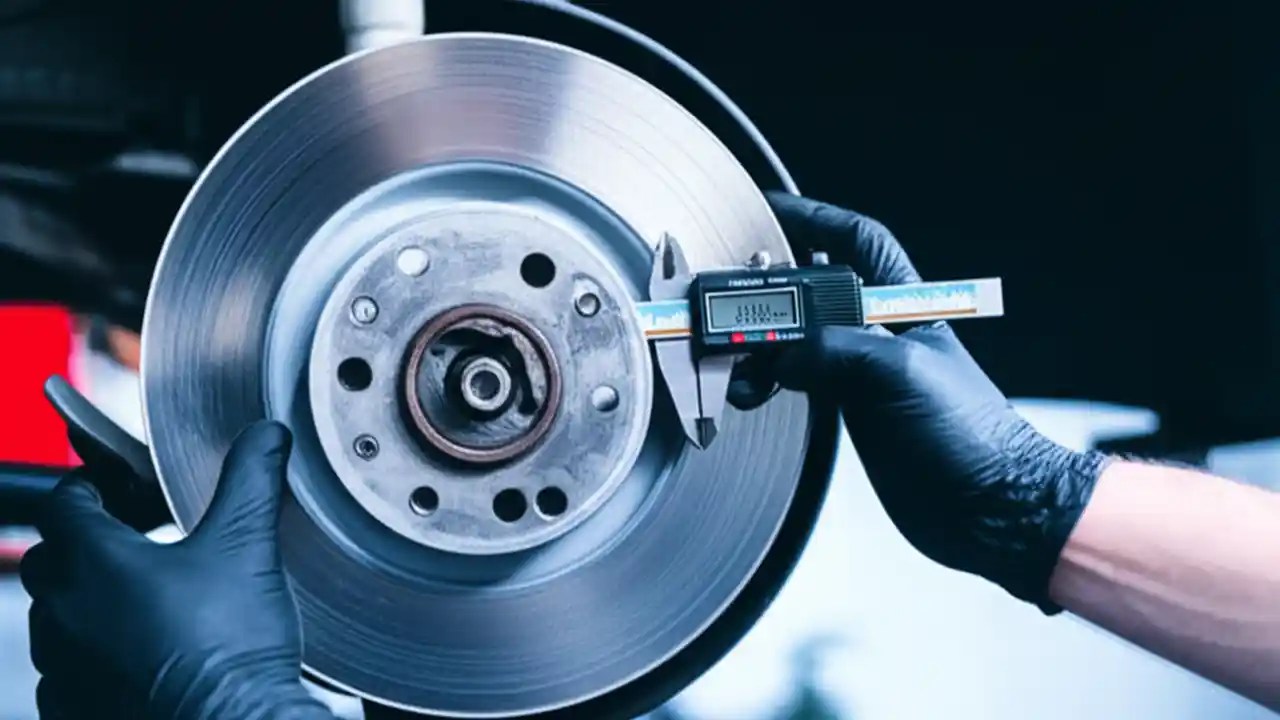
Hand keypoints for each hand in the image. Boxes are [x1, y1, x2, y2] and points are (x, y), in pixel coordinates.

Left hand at [20, 421, 333, 718]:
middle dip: (87, 543)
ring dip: (89, 603)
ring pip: (57, 619)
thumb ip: (250, 481)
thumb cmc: (229, 646)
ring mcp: (64, 668)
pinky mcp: (75, 709)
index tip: (117, 486)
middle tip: (137, 539)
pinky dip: (93, 657)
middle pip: (51, 559)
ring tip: (144, 601)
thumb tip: (264, 436)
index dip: (91, 486)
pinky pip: (66, 674)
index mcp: (94, 562)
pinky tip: (140, 655)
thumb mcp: (247, 547)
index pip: (65, 501)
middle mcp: (64, 614)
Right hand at [767, 192, 1109, 610]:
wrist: (988, 508)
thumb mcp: (900, 371)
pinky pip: (796, 385)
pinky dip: (767, 385)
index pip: (857, 241)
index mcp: (906, 304)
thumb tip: (779, 355)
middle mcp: (880, 333)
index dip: (815, 219)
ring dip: (760, 347)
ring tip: (737, 361)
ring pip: (797, 341)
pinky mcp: (851, 414)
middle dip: (769, 288)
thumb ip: (834, 349)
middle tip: (730, 295)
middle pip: (813, 291)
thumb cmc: (972, 434)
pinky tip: (752, 393)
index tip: (770, 210)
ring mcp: (863, 374)